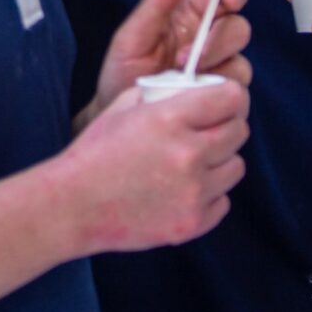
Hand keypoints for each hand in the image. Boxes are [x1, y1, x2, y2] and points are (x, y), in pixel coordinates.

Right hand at [52, 80, 248, 255]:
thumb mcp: (123, 107)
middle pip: (239, 131)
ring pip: (235, 167)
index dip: (231, 96)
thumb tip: (194, 89)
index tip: (224, 101)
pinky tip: (183, 190)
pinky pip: (223, 202)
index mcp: (170, 119)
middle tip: (207, 132)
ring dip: (220, 162)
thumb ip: (163, 94)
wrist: (72, 206)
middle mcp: (188, 154)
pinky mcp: (192, 222)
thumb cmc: (95, 154)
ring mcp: (193, 192)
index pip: (232, 97)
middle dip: (226, 126)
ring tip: (192, 164)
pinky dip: (209, 195)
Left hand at [87, 0, 252, 118]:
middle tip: (187, 58)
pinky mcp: (218, 98)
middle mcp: (208, 40)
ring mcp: (216, 71)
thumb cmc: (121, 73)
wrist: (119, 119)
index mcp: (190, 15)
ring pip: (240, 64)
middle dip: (218, 40)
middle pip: (238, 29)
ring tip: (183, 82)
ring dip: (217, 71)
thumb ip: (155, 4)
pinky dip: (218, 94)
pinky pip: (234, 93)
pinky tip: (194, 99)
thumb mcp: (131, 38)